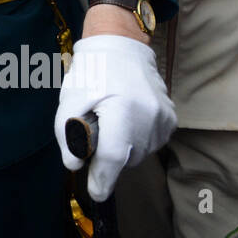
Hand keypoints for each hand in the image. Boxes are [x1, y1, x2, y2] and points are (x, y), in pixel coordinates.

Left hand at [55, 34, 175, 200]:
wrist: (121, 46)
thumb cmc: (91, 71)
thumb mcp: (70, 99)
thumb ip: (66, 133)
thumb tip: (75, 164)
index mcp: (122, 109)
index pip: (114, 156)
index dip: (102, 179)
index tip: (96, 192)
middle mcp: (149, 116)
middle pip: (127, 158)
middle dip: (109, 158)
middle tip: (96, 135)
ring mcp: (164, 118)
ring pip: (140, 153)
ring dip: (124, 148)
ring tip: (111, 122)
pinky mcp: (171, 119)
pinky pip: (151, 143)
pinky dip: (136, 139)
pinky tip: (127, 120)